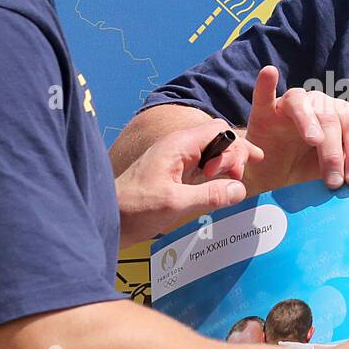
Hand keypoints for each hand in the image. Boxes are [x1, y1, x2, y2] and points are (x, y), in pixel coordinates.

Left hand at [114, 119, 263, 245]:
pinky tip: (223, 184)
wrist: (109, 218)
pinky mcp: (176, 173)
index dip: (231, 149)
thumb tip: (239, 189)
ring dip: (228, 163)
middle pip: (219, 138)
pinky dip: (218, 172)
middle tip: (237, 179)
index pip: (219, 129)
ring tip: (234, 180)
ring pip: (213, 151)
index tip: (224, 174)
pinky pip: (204, 164)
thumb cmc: (134, 208)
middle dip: (235, 154)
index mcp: (179, 145)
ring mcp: (178, 159)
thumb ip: (210, 195)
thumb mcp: (175, 203)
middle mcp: (180, 147)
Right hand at [243, 65, 348, 192]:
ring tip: (314, 140)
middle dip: (334, 152)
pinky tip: (270, 73)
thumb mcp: (328, 175)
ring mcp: (291, 107)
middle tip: (334, 181)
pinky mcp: (264, 113)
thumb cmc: (305, 171)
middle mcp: (319, 106)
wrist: (271, 176)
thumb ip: (343, 173)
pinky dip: (266, 84)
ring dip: (309, 122)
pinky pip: (264, 95)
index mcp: (342, 119)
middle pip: (331, 119)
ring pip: (302, 104)